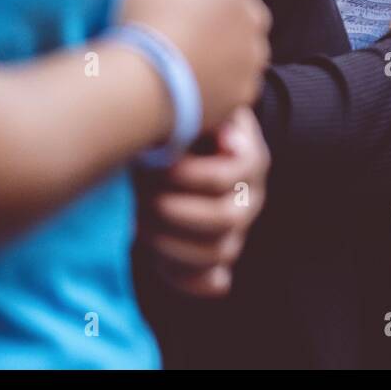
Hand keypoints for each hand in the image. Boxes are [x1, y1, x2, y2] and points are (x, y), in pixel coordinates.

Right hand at [120, 0, 270, 129]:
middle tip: (193, 14)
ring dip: (223, 48)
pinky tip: (194, 82)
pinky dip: (218, 82)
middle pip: (242, 8)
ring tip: (192, 53)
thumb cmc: (136, 15)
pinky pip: (234, 84)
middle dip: (221, 8)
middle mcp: (252, 16)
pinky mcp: (243, 91)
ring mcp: (251, 57)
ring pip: (242, 49)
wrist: (142, 81)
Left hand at [140, 108, 268, 297]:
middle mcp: (251, 198)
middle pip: (222, 220)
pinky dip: (187, 278)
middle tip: (142, 195)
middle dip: (171, 211)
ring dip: (169, 241)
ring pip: (216, 252)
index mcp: (250, 159)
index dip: (183, 176)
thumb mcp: (197, 110)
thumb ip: (211, 116)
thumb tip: (228, 140)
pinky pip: (212, 280)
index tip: (154, 163)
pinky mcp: (218, 254)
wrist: (181, 146)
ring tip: (139, 219)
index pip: (223, 179)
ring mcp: (238, 230)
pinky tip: (160, 260)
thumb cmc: (183, 124)